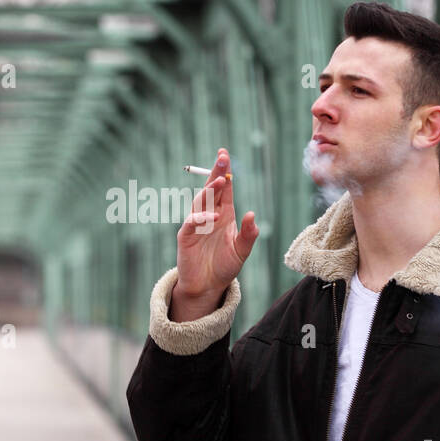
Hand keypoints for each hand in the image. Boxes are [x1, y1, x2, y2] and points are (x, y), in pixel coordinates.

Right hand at [171, 148, 257, 319]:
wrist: (208, 286)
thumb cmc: (225, 265)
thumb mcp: (242, 250)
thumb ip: (249, 234)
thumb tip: (252, 214)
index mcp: (224, 214)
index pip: (224, 189)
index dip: (225, 172)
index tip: (225, 155)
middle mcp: (209, 215)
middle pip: (211, 189)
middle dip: (216, 172)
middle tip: (222, 157)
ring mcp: (197, 224)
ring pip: (201, 201)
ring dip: (209, 191)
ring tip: (219, 181)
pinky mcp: (186, 236)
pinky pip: (192, 223)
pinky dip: (200, 217)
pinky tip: (211, 216)